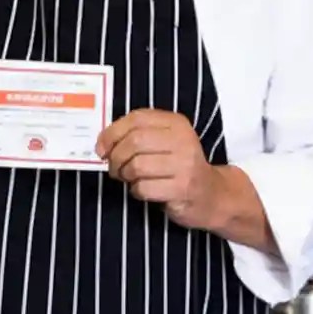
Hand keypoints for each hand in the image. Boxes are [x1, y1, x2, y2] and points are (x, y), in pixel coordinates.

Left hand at [95, 109, 227, 230]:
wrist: (211, 194)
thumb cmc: (178, 166)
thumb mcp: (164, 141)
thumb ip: (137, 134)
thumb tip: (103, 144)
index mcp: (176, 123)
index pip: (136, 119)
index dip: (112, 133)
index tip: (101, 148)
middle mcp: (183, 140)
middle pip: (134, 142)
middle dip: (116, 157)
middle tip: (114, 168)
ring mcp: (185, 165)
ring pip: (137, 166)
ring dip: (125, 175)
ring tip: (129, 178)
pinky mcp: (182, 189)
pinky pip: (144, 188)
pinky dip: (136, 190)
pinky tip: (143, 189)